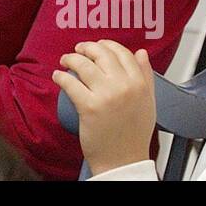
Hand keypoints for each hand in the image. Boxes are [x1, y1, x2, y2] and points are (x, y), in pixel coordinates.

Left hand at [52, 40, 155, 175]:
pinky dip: (60, 77)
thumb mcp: (148, 102)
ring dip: (70, 58)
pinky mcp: (89, 107)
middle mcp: (125, 86)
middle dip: (86, 48)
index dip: (107, 45)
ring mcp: (106, 96)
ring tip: (65, 61)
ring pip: (83, 64)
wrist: (123, 161)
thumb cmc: (133, 135)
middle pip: (101, 54)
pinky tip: (58, 76)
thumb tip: (140, 53)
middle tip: (78, 50)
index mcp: (140, 84)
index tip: (98, 46)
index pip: (123, 53)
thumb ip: (146, 75)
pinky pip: (70, 83)